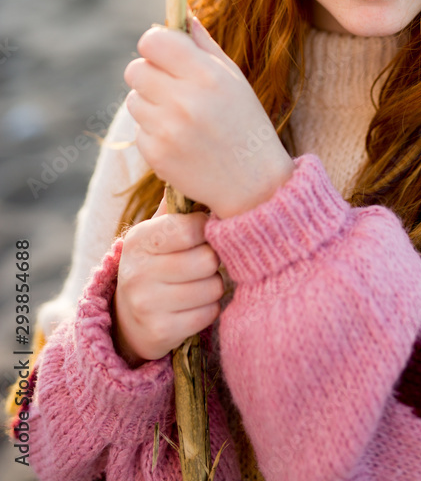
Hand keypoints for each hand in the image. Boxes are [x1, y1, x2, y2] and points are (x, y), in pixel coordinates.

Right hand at [111, 192, 224, 365]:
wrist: (127, 318)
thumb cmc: (156, 262)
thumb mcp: (157, 231)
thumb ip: (177, 205)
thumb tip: (200, 169)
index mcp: (139, 239)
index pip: (190, 227)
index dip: (207, 229)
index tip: (204, 231)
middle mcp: (137, 272)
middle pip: (207, 260)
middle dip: (212, 261)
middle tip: (202, 261)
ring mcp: (146, 305)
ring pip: (213, 288)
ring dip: (213, 286)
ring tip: (197, 283)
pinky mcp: (159, 333)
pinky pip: (209, 314)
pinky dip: (209, 309)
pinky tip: (193, 305)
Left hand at [124, 14, 294, 218]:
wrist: (254, 184)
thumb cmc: (246, 124)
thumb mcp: (234, 79)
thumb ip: (205, 46)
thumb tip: (183, 16)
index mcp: (206, 75)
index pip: (152, 41)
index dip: (154, 45)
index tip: (163, 54)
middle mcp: (184, 100)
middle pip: (135, 69)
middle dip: (149, 74)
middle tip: (171, 87)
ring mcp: (168, 129)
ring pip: (133, 100)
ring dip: (150, 105)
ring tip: (181, 118)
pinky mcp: (156, 155)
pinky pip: (139, 130)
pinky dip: (154, 132)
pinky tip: (180, 141)